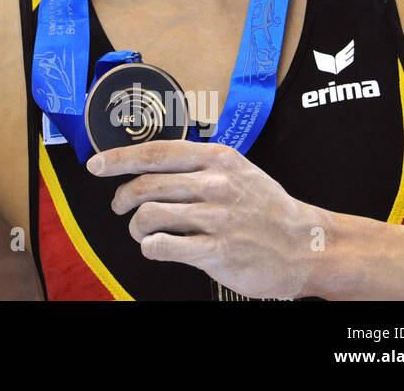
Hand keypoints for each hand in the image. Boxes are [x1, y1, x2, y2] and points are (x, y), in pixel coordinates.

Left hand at [87, 140, 326, 299]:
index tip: (96, 164)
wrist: (308, 246)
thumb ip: (198, 164)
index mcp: (217, 159)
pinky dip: (150, 247)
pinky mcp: (217, 251)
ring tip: (141, 231)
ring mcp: (217, 218)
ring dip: (136, 226)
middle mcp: (215, 184)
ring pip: (149, 216)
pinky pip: (163, 246)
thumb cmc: (267, 210)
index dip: (119, 158)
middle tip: (119, 206)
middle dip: (122, 197)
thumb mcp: (238, 171)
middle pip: (146, 185)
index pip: (156, 152)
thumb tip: (151, 162)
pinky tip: (156, 247)